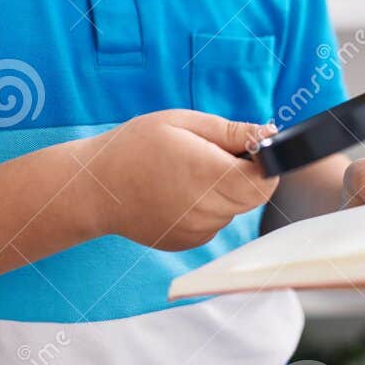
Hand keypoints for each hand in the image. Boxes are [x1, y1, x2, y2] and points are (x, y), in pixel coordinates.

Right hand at [79, 110, 279, 250]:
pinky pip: (214, 221)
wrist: (94, 188)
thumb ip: (231, 131)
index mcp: (209, 176)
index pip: (266, 180)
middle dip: (246, 174)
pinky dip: (208, 206)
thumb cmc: (134, 146)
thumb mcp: (182, 122)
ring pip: (234, 209)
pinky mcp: (188, 242)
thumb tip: (270, 134)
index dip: (266, 162)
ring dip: (225, 191)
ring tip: (188, 172)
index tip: (250, 148)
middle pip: (254, 196)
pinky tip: (179, 190)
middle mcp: (208, 210)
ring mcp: (198, 231)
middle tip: (213, 154)